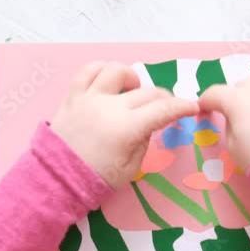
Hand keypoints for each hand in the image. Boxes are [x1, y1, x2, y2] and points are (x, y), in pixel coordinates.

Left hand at [52, 62, 199, 187]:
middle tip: (165, 108)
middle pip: (146, 92)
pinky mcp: (72, 96)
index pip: (163, 110)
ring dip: (132, 79)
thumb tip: (150, 123)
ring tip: (133, 91)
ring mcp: (89, 99)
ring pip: (117, 72)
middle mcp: (109, 108)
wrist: (57, 180)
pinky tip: (108, 80)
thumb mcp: (131, 168)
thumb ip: (145, 141)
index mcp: (127, 129)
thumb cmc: (97, 179)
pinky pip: (87, 71)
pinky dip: (101, 70)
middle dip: (163, 99)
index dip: (182, 107)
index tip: (192, 107)